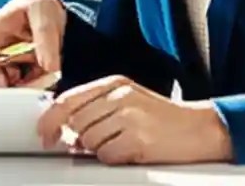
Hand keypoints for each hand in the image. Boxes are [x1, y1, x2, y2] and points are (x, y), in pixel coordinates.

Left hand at [37, 75, 233, 164]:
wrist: (201, 129)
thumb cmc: (163, 118)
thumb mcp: (128, 100)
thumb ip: (96, 107)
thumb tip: (64, 128)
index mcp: (115, 84)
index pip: (69, 99)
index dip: (50, 119)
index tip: (43, 134)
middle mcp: (121, 98)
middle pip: (76, 123)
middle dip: (79, 139)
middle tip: (98, 143)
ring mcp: (130, 118)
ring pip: (89, 141)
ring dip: (99, 150)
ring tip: (121, 144)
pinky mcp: (139, 141)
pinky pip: (107, 157)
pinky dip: (113, 160)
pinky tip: (130, 152)